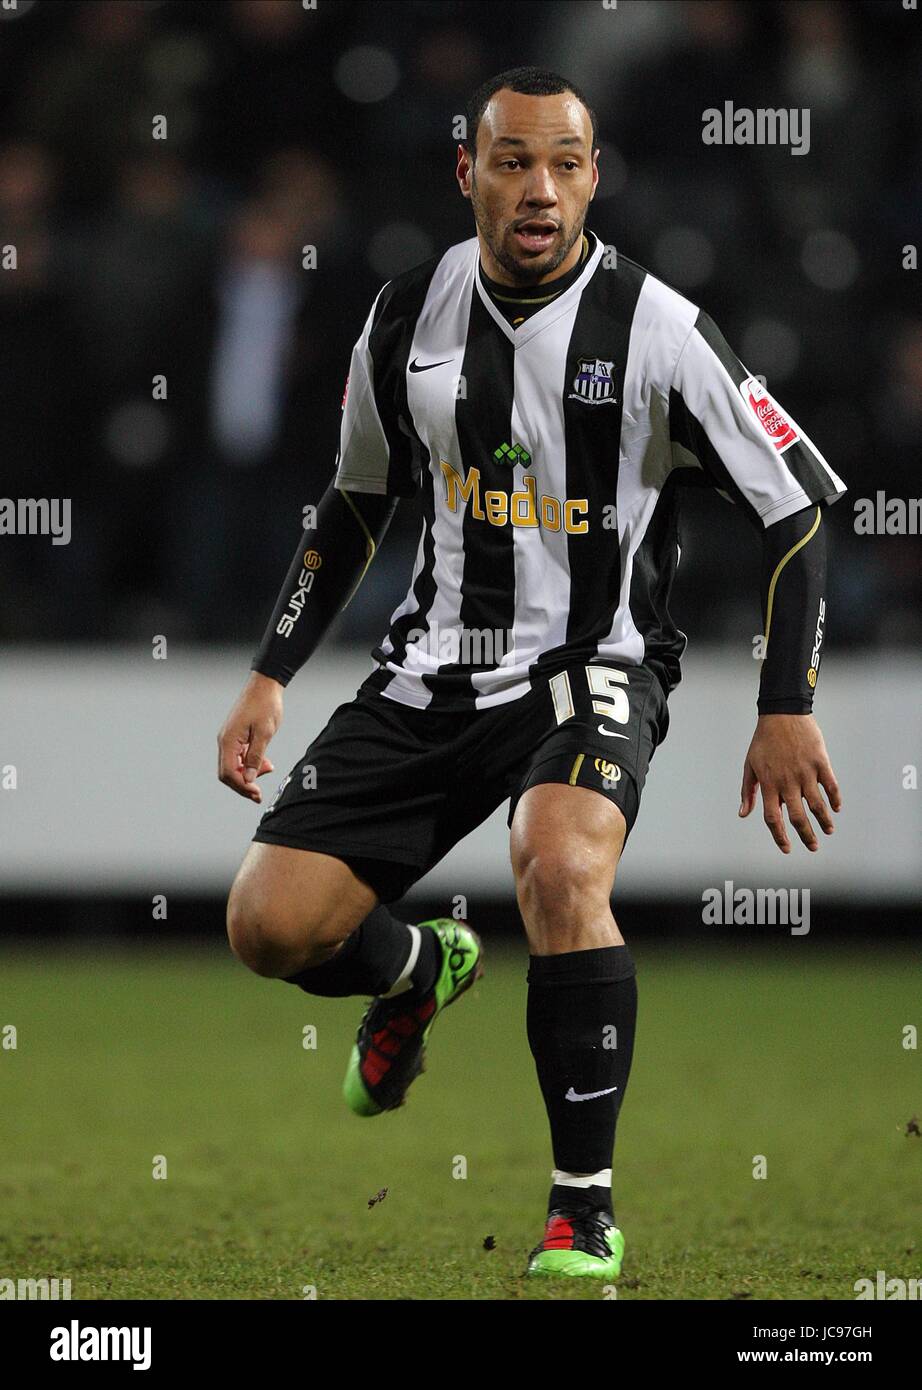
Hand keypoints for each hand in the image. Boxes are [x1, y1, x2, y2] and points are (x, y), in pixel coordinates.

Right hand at [217, 672, 282, 803]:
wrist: (265, 685)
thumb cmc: (266, 705)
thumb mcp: (265, 733)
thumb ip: (256, 757)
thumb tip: (249, 779)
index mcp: (228, 740)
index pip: (228, 773)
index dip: (242, 786)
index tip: (256, 793)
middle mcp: (224, 741)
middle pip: (227, 773)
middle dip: (243, 784)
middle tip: (259, 794)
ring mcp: (229, 739)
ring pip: (233, 766)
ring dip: (248, 773)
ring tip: (268, 769)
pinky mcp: (235, 736)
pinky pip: (238, 757)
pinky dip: (250, 763)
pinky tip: (264, 763)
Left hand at [739, 713, 840, 853]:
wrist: (782, 713)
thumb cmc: (763, 741)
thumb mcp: (749, 765)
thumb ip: (747, 791)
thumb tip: (743, 814)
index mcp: (769, 784)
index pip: (773, 818)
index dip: (779, 836)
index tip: (787, 848)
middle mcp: (787, 781)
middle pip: (798, 817)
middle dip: (806, 836)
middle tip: (813, 847)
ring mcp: (805, 772)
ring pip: (817, 805)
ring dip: (823, 822)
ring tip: (828, 831)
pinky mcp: (820, 762)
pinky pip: (830, 785)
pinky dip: (834, 799)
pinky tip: (836, 809)